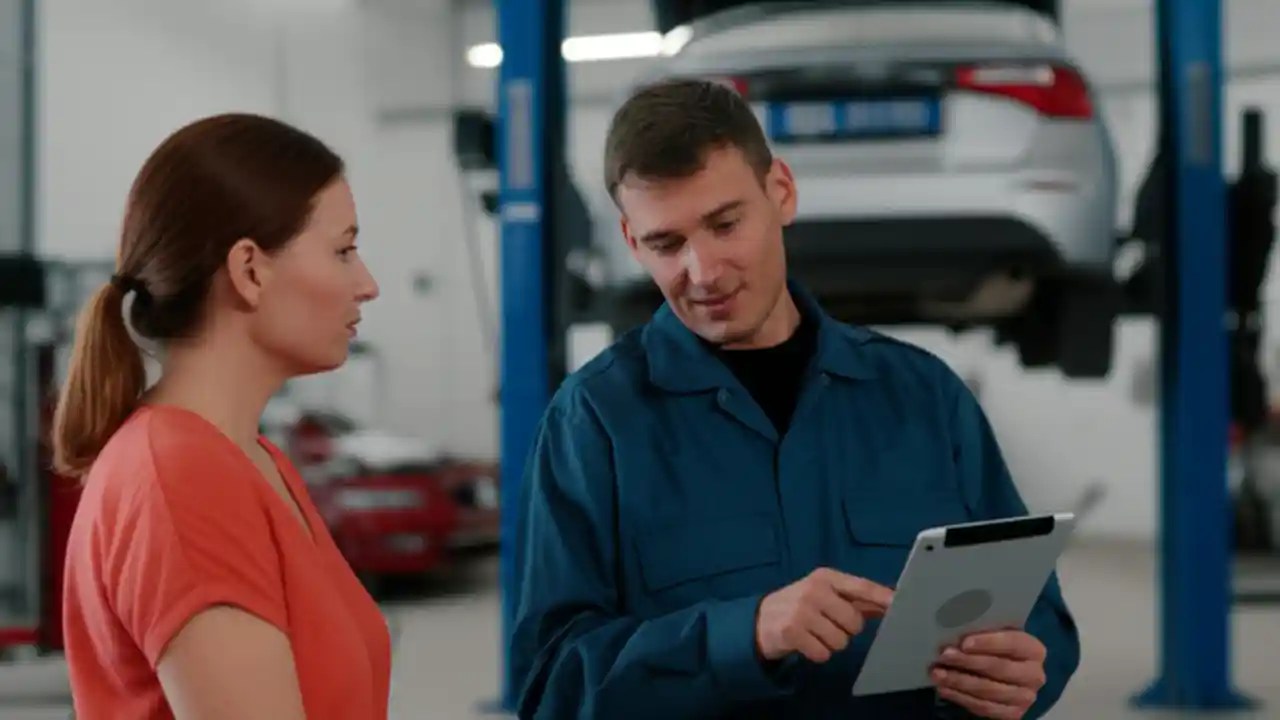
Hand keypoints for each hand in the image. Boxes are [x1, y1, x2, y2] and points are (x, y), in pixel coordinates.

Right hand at [755, 568, 893, 663]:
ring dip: (831, 644)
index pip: (861, 586)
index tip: (899, 604)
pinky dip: (817, 654)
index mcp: (826, 577)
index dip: (881, 597)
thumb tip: (889, 602)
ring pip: (840, 641)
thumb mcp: (825, 595)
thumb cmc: (800, 606)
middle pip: (855, 622)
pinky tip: (806, 643)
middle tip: (828, 625)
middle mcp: (814, 590)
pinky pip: (823, 653)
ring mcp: (801, 610)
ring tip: (815, 634)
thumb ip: (856, 599)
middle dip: (846, 630)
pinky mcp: (791, 631)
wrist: (760, 620)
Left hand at [931, 630, 1046, 718]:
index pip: (1012, 643)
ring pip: (989, 690)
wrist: (1013, 675)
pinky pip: (984, 708)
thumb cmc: (999, 648)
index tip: (964, 642)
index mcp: (1034, 650)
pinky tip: (944, 689)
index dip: (988, 643)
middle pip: (999, 668)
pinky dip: (961, 698)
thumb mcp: (998, 635)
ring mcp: (1025, 698)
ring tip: (937, 673)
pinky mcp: (1013, 714)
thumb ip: (985, 632)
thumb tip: (954, 629)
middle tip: (943, 655)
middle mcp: (1034, 676)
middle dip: (968, 661)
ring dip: (959, 681)